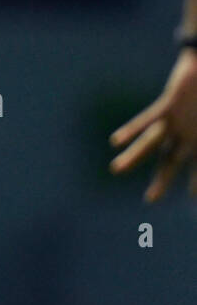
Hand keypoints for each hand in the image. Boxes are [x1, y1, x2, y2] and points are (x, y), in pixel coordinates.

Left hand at [110, 48, 196, 201]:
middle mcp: (185, 133)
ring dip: (134, 156)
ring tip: (115, 170)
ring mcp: (176, 120)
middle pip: (170, 161)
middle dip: (162, 180)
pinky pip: (148, 118)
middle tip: (150, 200)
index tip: (194, 199)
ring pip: (151, 143)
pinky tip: (115, 141)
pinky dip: (133, 130)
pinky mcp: (168, 104)